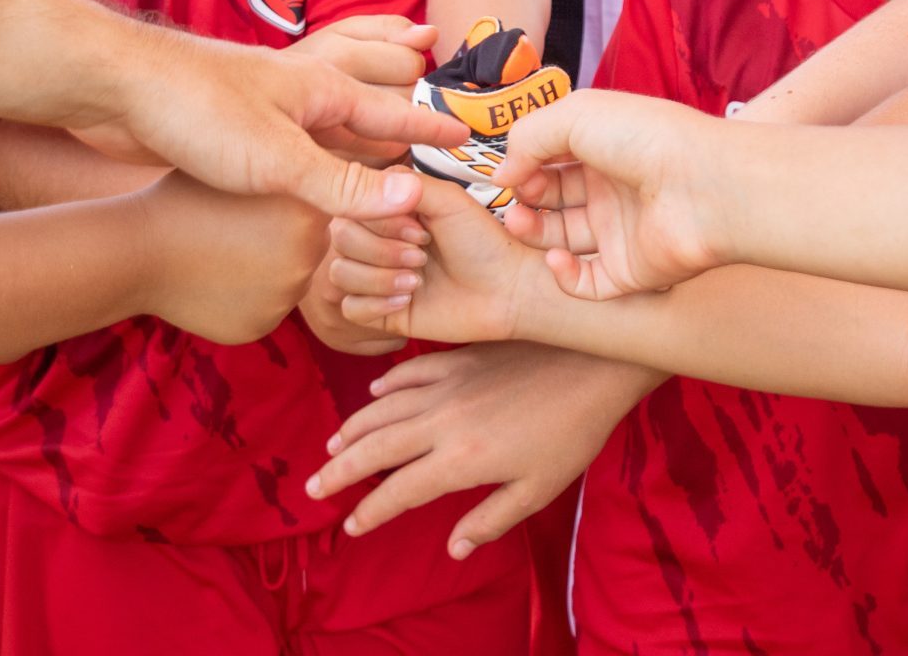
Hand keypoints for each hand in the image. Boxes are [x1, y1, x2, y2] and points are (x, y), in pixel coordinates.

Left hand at [68, 23, 465, 220]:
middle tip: (436, 159)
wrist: (117, 88)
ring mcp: (263, 114)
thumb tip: (414, 197)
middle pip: (364, 122)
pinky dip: (313, 170)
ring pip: (325, 139)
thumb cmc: (200, 112)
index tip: (468, 137)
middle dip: (400, 139)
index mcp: (322, 93)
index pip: (393, 115)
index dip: (430, 131)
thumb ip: (346, 184)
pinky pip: (290, 153)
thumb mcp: (280, 159)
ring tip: (383, 175)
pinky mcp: (231, 134)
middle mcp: (299, 99)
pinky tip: (307, 189)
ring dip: (354, 158)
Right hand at [304, 341, 643, 558]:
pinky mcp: (460, 359)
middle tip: (313, 488)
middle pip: (375, 447)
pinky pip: (410, 373)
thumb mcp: (539, 489)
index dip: (371, 512)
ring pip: (383, 407)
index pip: (400, 491)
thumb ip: (491, 520)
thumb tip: (454, 549)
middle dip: (339, 469)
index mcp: (460, 460)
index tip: (351, 527)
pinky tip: (374, 394)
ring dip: (353, 428)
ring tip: (332, 445)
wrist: (593, 366)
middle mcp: (443, 420)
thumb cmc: (572, 434)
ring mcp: (448, 384)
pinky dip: (386, 386)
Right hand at [328, 178, 540, 343]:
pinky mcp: (378, 310)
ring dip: (380, 278)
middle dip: (382, 250)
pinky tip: (408, 301)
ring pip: (339, 274)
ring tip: (417, 282)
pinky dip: (376, 304)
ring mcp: (375, 276)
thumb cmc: (482, 242)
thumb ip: (405, 183)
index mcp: (388, 210)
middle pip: (339, 239)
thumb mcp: (447, 200)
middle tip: (422, 257)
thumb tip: (369, 186)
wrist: (505, 290)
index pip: (350, 207)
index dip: (381, 222)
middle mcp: (376, 239)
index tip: (422, 230)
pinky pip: (349, 308)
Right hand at [497, 90, 730, 299]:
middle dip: (524, 200)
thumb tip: (501, 172)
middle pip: (553, 200)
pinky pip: (586, 282)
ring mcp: (621, 231)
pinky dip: (563, 275)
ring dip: (534, 234)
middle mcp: (613, 188)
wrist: (705, 186)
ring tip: (518, 222)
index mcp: (605, 146)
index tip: (508, 172)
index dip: (526, 165)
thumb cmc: (648, 139)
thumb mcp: (576, 114)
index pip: (553, 158)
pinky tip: (556, 257)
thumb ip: (528, 136)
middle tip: (511, 201)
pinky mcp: (629, 271)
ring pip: (563, 240)